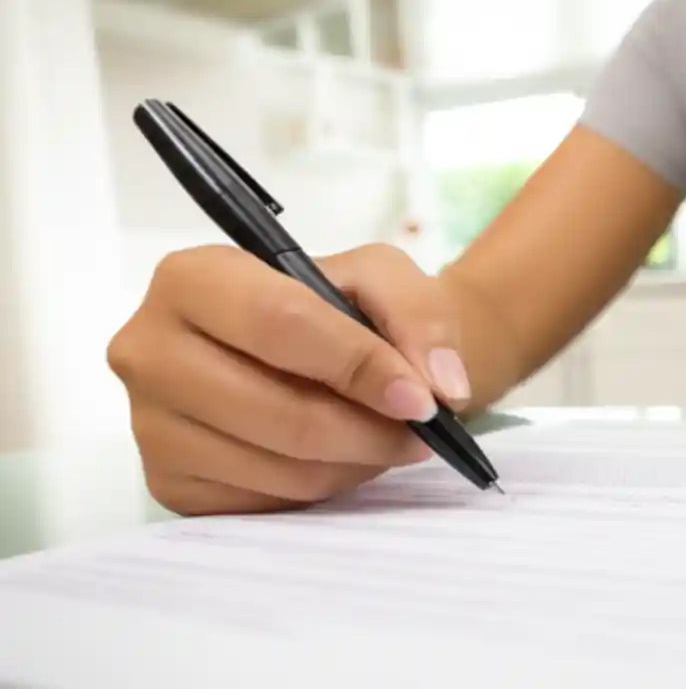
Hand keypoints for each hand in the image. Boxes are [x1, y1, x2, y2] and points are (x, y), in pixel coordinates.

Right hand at [108, 243, 473, 515]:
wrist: (327, 358)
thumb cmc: (349, 310)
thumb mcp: (387, 279)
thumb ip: (420, 316)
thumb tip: (440, 387)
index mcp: (191, 278)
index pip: (278, 324)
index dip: (359, 365)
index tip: (421, 399)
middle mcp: (149, 350)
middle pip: (277, 410)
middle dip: (367, 430)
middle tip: (421, 432)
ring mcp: (150, 425)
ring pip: (279, 466)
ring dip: (355, 461)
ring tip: (388, 439)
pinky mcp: (170, 485)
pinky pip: (266, 502)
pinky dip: (324, 486)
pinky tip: (342, 457)